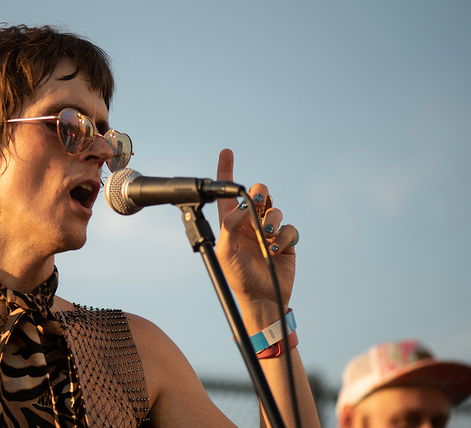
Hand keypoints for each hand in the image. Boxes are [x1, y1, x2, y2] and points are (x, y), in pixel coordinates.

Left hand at [214, 149, 297, 322]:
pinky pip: (290, 228)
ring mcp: (270, 231)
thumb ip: (229, 226)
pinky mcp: (287, 241)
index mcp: (231, 222)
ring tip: (266, 238)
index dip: (226, 171)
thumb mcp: (226, 251)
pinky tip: (276, 249)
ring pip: (275, 210)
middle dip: (260, 193)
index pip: (229, 194)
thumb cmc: (238, 275)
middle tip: (259, 200)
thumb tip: (242, 208)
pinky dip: (284, 236)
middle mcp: (251, 223)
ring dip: (272, 221)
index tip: (227, 151)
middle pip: (259, 194)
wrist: (262, 296)